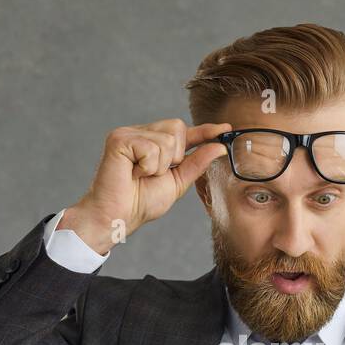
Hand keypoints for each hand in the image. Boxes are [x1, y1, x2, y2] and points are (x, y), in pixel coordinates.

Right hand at [62, 118, 232, 254]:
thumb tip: (219, 147)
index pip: (184, 131)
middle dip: (175, 156)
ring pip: (167, 140)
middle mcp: (141, 133)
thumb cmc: (141, 203)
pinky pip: (151, 148)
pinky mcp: (119, 139)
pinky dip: (148, 167)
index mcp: (154, 143)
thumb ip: (196, 163)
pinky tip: (133, 173)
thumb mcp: (177, 182)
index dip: (205, 130)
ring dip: (160, 166)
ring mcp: (129, 134)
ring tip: (141, 176)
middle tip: (154, 174)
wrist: (117, 217)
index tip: (226, 128)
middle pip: (178, 127)